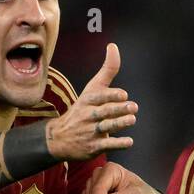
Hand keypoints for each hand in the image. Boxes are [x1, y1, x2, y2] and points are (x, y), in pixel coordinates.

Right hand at [44, 44, 137, 161]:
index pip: (99, 97)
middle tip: (134, 107)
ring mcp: (90, 132)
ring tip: (132, 119)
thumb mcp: (91, 89)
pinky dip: (118, 143)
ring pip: (106, 127)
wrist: (59, 137)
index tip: (123, 94)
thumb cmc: (82, 109)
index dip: (111, 96)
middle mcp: (88, 115)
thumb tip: (113, 46)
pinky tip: (129, 141)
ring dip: (120, 124)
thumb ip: (107, 70)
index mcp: (88, 100)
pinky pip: (107, 145)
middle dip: (119, 109)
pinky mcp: (93, 147)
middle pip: (105, 111)